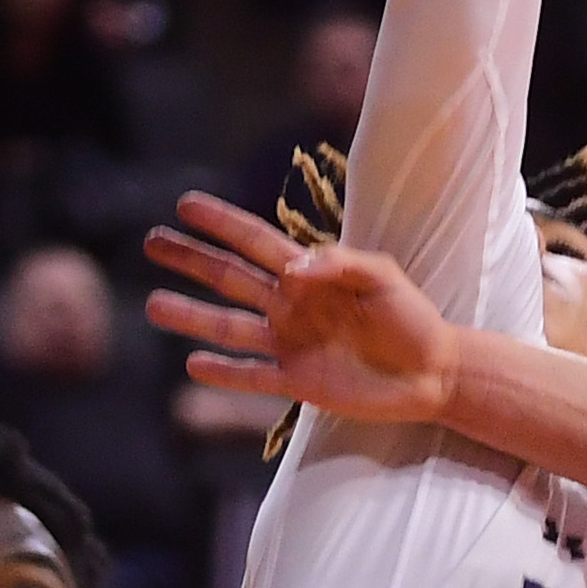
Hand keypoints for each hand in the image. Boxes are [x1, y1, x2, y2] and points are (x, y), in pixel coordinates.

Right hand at [146, 191, 461, 426]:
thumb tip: (292, 268)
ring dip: (192, 317)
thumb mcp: (384, 277)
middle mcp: (291, 306)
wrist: (435, 374)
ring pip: (229, 327)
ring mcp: (290, 344)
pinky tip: (192, 364)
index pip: (257, 242)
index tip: (186, 205)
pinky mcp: (297, 382)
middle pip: (230, 278)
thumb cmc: (413, 318)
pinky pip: (251, 376)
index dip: (223, 223)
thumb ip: (341, 264)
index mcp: (310, 274)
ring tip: (152, 304)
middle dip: (191, 259)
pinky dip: (223, 373)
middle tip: (152, 241)